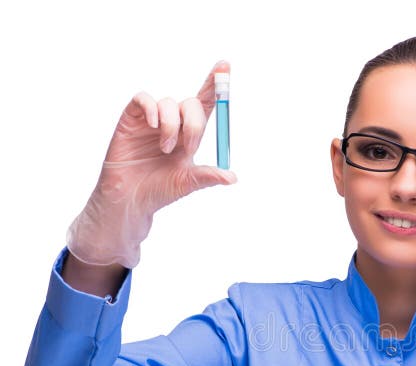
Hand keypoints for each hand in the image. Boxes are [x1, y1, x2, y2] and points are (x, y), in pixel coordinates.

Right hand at [66, 61, 236, 267]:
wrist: (131, 198)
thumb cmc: (160, 190)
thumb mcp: (188, 183)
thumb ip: (208, 176)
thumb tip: (232, 177)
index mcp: (191, 135)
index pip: (207, 105)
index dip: (216, 85)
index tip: (225, 65)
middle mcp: (174, 123)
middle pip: (193, 103)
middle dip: (195, 123)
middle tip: (189, 146)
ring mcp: (153, 119)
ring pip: (170, 103)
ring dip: (172, 126)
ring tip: (165, 149)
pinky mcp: (132, 118)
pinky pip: (144, 99)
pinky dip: (152, 109)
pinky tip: (153, 126)